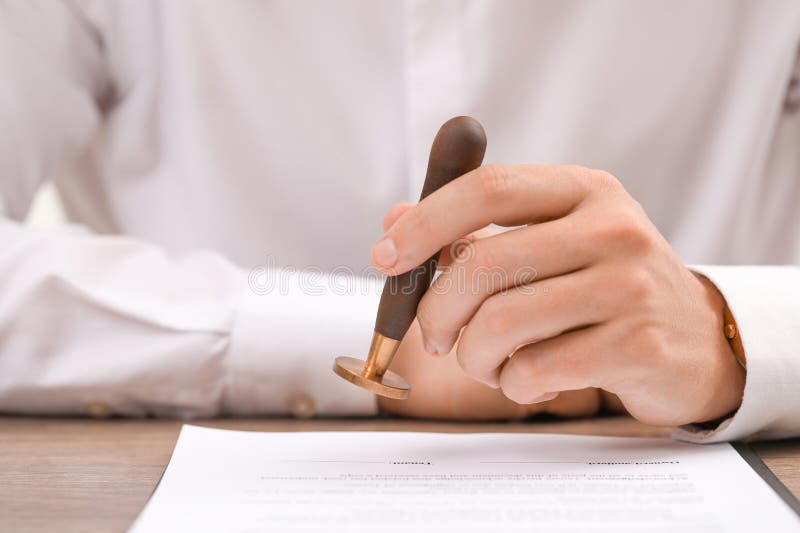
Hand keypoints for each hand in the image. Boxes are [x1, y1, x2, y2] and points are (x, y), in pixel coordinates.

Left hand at [371, 165, 744, 425]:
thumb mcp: (549, 243)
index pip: (489, 189)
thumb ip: (472, 231)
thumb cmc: (602, 287)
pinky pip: (535, 370)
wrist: (694, 339)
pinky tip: (531, 379)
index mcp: (583, 190)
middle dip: (436, 311)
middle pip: (484, 263)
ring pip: (501, 323)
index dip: (425, 223)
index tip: (385, 258)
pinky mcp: (639, 345)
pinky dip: (513, 383)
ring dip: (474, 356)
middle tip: (435, 336)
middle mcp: (613, 228)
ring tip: (487, 362)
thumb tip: (392, 224)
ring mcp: (631, 286)